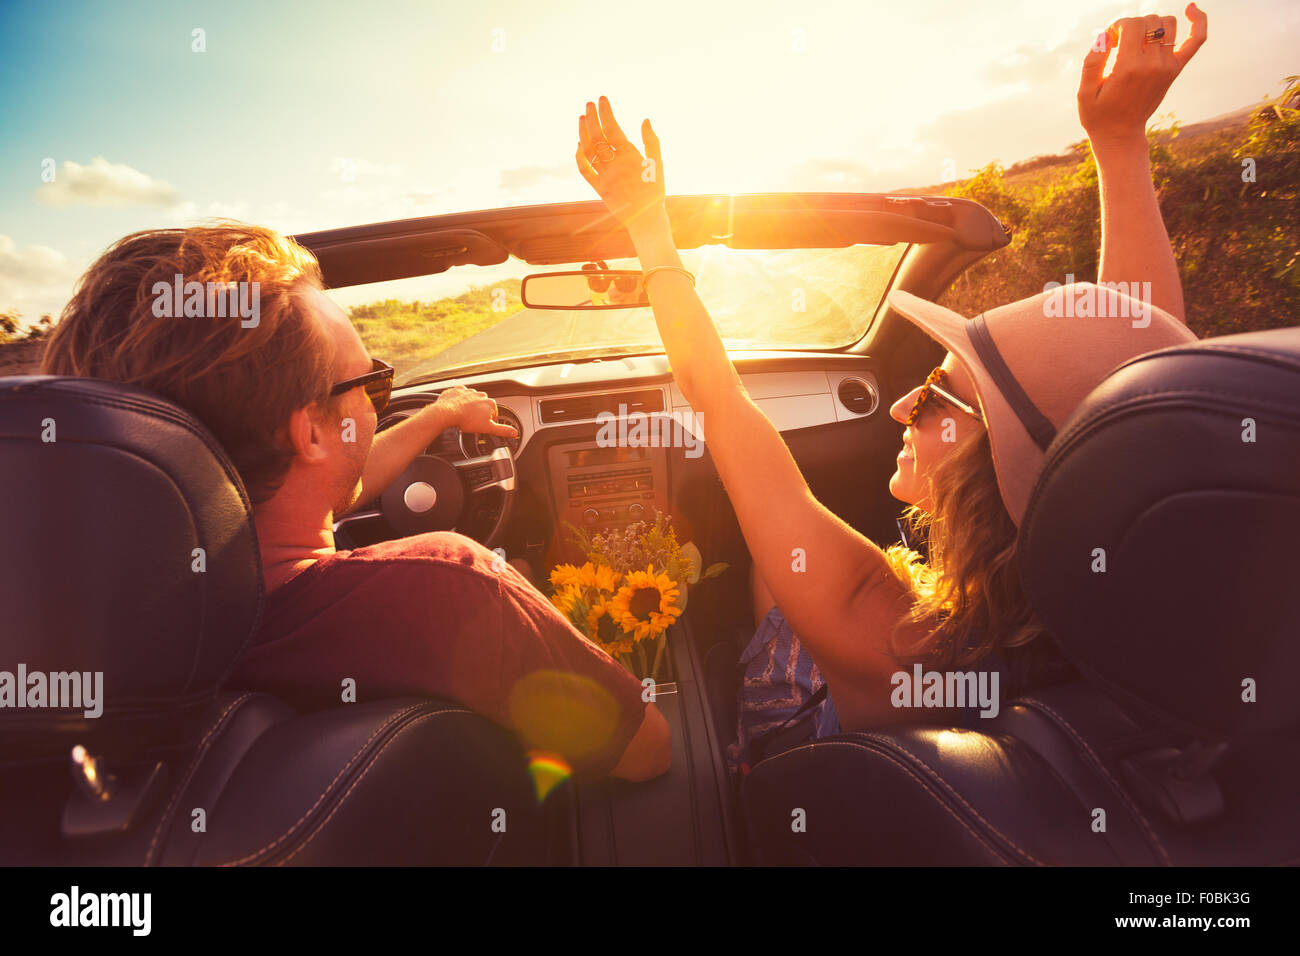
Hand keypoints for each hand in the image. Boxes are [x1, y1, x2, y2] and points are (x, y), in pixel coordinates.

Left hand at [432, 385, 516, 438]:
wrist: (447, 412)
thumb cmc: (466, 420)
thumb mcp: (487, 428)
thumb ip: (502, 430)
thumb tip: (514, 432)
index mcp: (490, 403)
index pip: (493, 414)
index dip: (487, 422)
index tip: (481, 426)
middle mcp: (481, 395)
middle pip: (482, 407)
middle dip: (478, 414)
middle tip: (471, 422)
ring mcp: (469, 391)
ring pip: (472, 401)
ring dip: (469, 407)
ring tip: (463, 416)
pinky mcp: (457, 390)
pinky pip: (460, 395)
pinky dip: (459, 401)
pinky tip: (457, 408)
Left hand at [575, 96, 666, 234]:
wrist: (646, 220)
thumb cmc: (655, 191)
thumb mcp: (658, 165)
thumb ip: (652, 142)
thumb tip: (645, 120)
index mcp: (629, 157)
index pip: (612, 129)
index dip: (605, 112)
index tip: (602, 98)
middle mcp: (614, 166)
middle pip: (597, 136)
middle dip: (591, 117)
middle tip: (589, 103)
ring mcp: (604, 177)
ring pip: (588, 151)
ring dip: (582, 132)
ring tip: (581, 118)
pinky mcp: (598, 189)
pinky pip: (584, 170)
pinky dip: (579, 155)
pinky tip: (578, 144)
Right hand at [1078, 3, 1207, 147]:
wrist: (1120, 135)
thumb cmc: (1098, 114)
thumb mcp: (1084, 92)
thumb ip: (1092, 62)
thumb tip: (1105, 36)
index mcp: (1128, 68)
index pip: (1131, 24)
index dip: (1117, 26)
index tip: (1108, 42)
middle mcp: (1152, 65)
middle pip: (1149, 21)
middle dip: (1131, 25)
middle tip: (1118, 45)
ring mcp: (1167, 66)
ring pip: (1167, 24)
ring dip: (1151, 24)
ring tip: (1138, 40)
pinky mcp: (1175, 69)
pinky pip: (1197, 39)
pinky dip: (1198, 21)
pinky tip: (1191, 8)